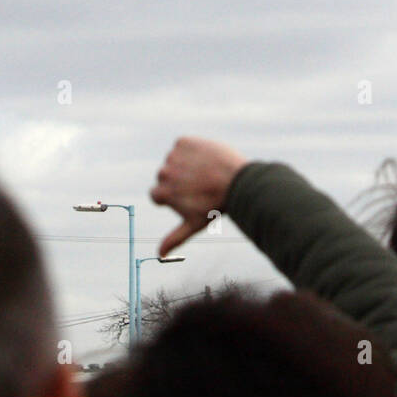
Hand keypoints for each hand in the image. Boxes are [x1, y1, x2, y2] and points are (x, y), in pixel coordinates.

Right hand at [150, 137, 247, 255]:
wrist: (238, 182)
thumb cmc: (216, 206)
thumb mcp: (194, 224)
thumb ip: (174, 238)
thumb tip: (160, 255)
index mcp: (161, 193)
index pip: (158, 194)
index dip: (176, 196)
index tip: (191, 197)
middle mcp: (163, 172)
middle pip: (166, 176)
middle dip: (180, 180)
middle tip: (201, 187)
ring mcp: (172, 156)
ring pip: (175, 161)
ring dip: (187, 165)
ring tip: (206, 174)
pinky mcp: (183, 141)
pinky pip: (183, 146)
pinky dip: (193, 150)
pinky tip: (206, 160)